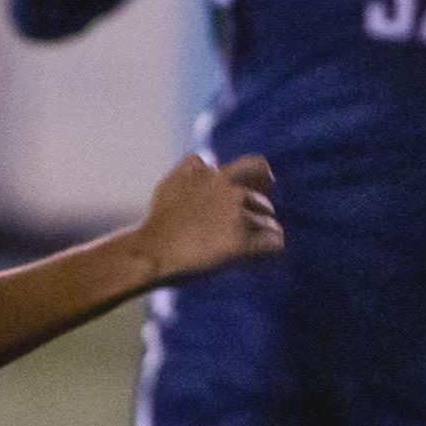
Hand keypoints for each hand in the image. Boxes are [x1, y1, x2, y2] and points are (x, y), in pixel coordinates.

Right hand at [135, 154, 283, 282]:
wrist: (150, 252)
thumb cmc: (159, 223)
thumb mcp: (172, 183)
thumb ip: (194, 170)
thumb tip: (208, 164)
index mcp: (214, 174)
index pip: (258, 167)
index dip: (262, 182)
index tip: (259, 193)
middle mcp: (229, 189)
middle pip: (263, 203)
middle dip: (253, 218)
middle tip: (230, 237)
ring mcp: (237, 215)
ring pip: (269, 225)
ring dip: (256, 238)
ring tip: (231, 251)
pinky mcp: (241, 242)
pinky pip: (274, 244)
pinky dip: (265, 254)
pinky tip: (246, 261)